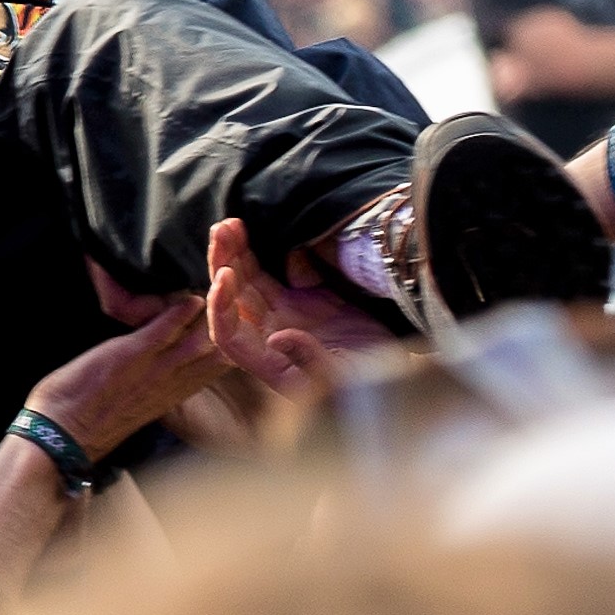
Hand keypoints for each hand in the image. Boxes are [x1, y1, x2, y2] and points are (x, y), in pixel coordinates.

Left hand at [32, 277, 228, 457]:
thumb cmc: (89, 419)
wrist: (62, 433)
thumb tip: (162, 362)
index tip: (245, 327)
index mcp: (171, 395)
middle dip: (232, 328)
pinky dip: (178, 313)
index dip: (232, 347)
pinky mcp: (130, 357)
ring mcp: (152, 370)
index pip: (214, 369)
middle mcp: (170, 384)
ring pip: (197, 342)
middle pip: (216, 356)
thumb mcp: (133, 404)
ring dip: (211, 315)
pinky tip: (191, 297)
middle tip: (246, 300)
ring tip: (223, 290)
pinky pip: (163, 331)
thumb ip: (154, 385)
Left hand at [206, 217, 373, 392]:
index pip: (229, 335)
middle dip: (224, 264)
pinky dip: (273, 252)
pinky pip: (282, 272)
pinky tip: (262, 230)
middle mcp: (270, 336)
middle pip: (234, 299)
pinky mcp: (308, 299)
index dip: (220, 307)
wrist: (393, 378)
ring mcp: (287, 315)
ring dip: (238, 253)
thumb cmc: (365, 390)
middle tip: (222, 229)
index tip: (225, 276)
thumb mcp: (342, 380)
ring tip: (230, 224)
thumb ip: (309, 360)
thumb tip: (276, 338)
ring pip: (251, 281)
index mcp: (268, 362)